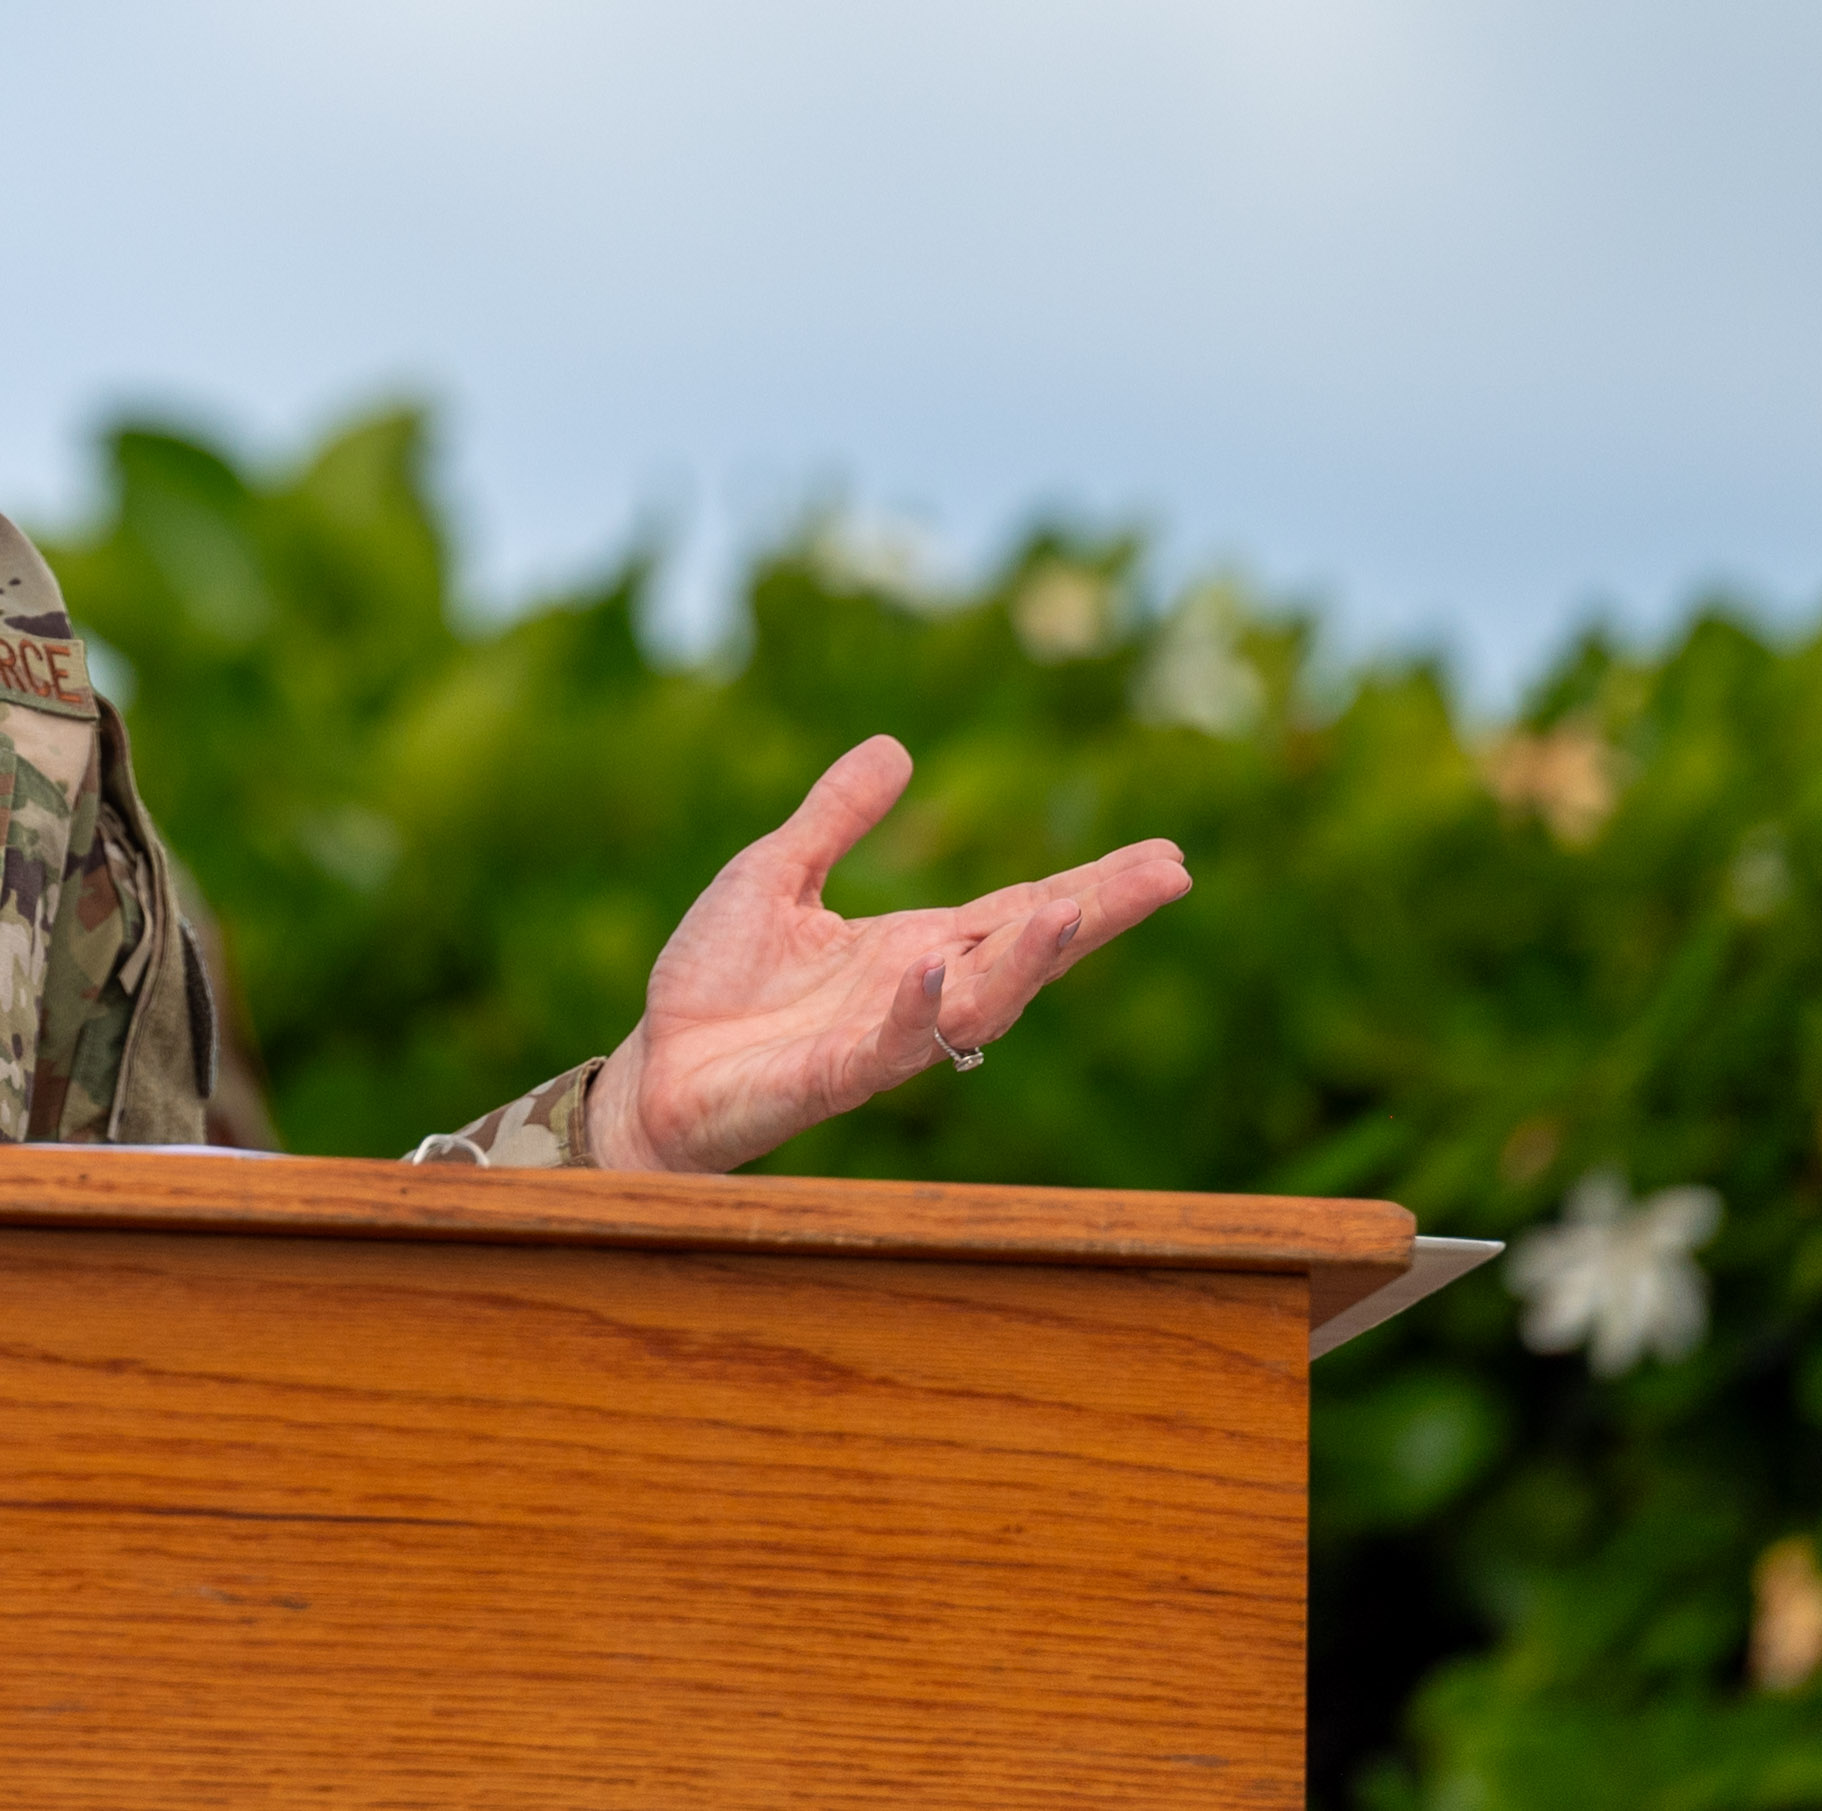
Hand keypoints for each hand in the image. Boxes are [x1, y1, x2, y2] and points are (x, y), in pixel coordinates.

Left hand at [586, 736, 1189, 1174]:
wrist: (653, 1069)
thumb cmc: (715, 983)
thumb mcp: (775, 873)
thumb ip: (834, 817)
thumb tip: (896, 746)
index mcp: (914, 947)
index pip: (1019, 911)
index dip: (1092, 887)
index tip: (1167, 857)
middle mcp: (917, 993)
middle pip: (1027, 951)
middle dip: (1096, 913)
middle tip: (1168, 874)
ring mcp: (882, 1038)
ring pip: (978, 1003)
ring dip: (1024, 958)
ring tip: (1068, 908)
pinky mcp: (832, 1075)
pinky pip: (888, 1046)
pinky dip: (917, 1010)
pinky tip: (937, 968)